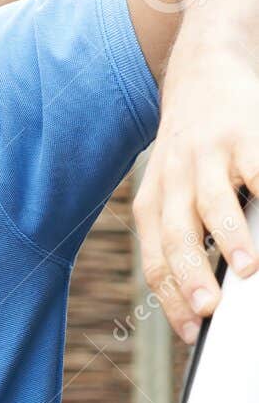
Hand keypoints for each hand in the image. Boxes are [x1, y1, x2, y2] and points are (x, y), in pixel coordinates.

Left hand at [132, 37, 258, 342]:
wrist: (202, 70)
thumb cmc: (190, 149)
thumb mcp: (172, 189)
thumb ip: (182, 236)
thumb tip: (199, 296)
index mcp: (153, 202)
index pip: (156, 260)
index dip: (171, 299)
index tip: (190, 332)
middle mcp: (174, 180)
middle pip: (177, 235)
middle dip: (191, 276)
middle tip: (209, 310)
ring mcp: (208, 155)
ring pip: (213, 202)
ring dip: (230, 238)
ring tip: (249, 267)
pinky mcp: (244, 133)